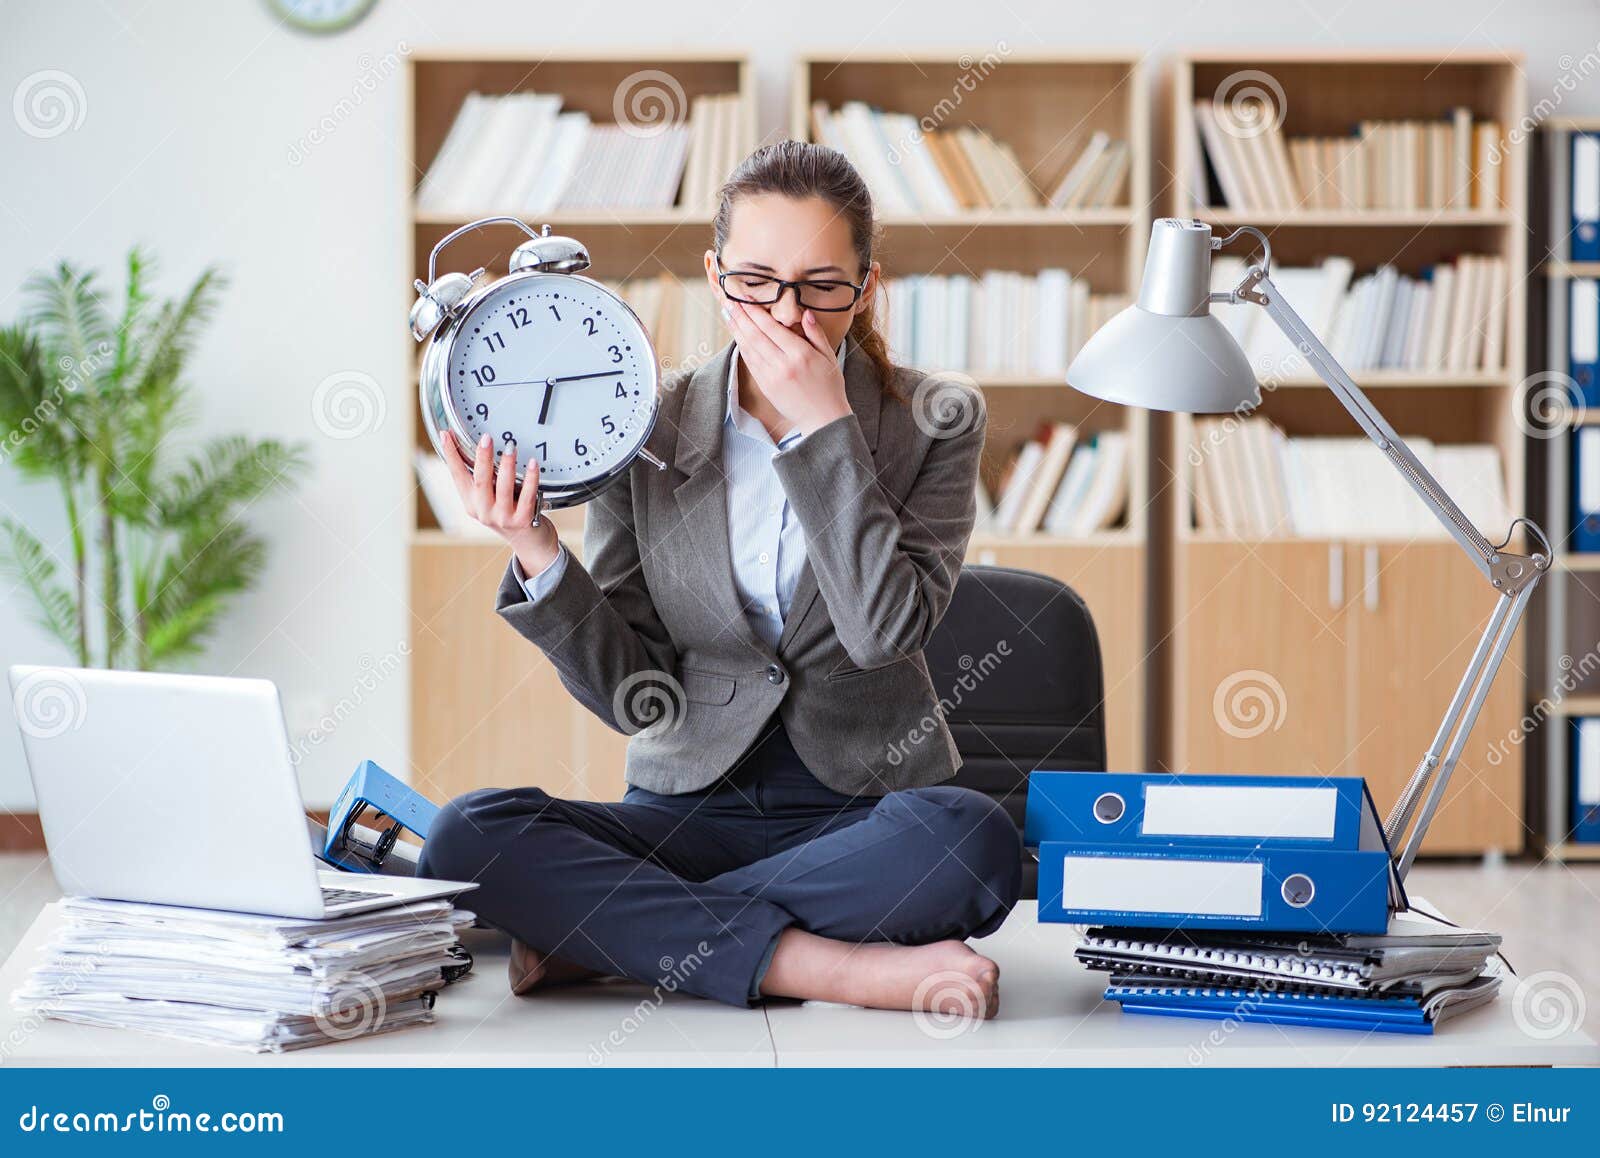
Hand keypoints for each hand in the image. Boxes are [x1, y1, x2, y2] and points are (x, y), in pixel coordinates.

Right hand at [441, 430, 560, 575]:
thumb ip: (483, 478)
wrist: (529, 542)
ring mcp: (503, 518)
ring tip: (510, 447)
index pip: (457, 475)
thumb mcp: (489, 497)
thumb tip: (479, 446)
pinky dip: (531, 479)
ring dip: (507, 466)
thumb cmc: (509, 513)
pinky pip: (526, 497)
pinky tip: (533, 464)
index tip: (446, 435)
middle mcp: (483, 511)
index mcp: (471, 503)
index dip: (450, 455)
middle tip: (486, 438)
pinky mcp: (522, 521)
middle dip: (482, 458)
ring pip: (503, 489)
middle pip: (480, 481)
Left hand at [722, 301, 850, 434]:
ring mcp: (772, 376)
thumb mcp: (829, 356)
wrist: (823, 419)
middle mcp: (783, 364)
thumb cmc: (830, 386)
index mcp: (800, 354)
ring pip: (749, 348)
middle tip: (729, 302)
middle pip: (756, 335)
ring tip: (728, 315)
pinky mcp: (766, 386)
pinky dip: (742, 348)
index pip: (772, 328)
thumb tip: (805, 313)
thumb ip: (816, 334)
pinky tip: (737, 337)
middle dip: (741, 317)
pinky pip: (750, 363)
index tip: (745, 299)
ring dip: (737, 330)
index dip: (756, 312)